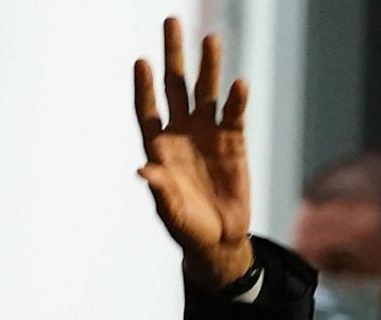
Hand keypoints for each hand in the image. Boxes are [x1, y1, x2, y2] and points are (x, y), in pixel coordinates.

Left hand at [134, 18, 252, 289]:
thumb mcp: (170, 212)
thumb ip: (160, 191)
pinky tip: (239, 84)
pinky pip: (234, 113)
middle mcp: (181, 132)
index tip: (141, 61)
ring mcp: (207, 132)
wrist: (218, 237)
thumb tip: (143, 170)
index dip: (143, 87)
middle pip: (175, 87)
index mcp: (158, 147)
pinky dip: (237, 100)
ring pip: (206, 91)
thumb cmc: (186, 227)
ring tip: (210, 39)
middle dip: (173, 56)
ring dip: (208, 66)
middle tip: (171, 22)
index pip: (147, 110)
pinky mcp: (234, 139)